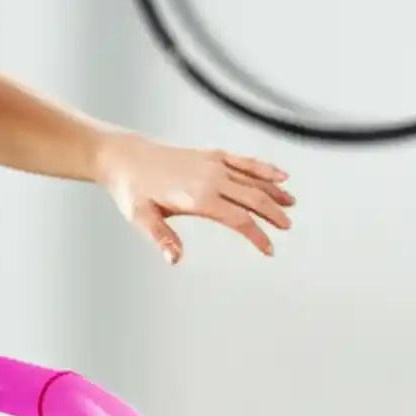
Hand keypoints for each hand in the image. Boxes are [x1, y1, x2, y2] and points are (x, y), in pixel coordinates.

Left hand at [95, 133, 294, 262]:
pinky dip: (263, 168)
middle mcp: (210, 177)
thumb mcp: (141, 216)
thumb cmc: (132, 188)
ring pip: (252, 179)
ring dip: (274, 192)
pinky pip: (243, 161)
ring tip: (290, 205)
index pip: (238, 219)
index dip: (257, 235)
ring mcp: (212, 164)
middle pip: (252, 198)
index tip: (269, 249)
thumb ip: (161, 238)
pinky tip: (280, 174)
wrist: (125, 157)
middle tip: (287, 228)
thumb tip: (175, 259)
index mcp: (198, 196)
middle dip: (273, 214)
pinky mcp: (210, 155)